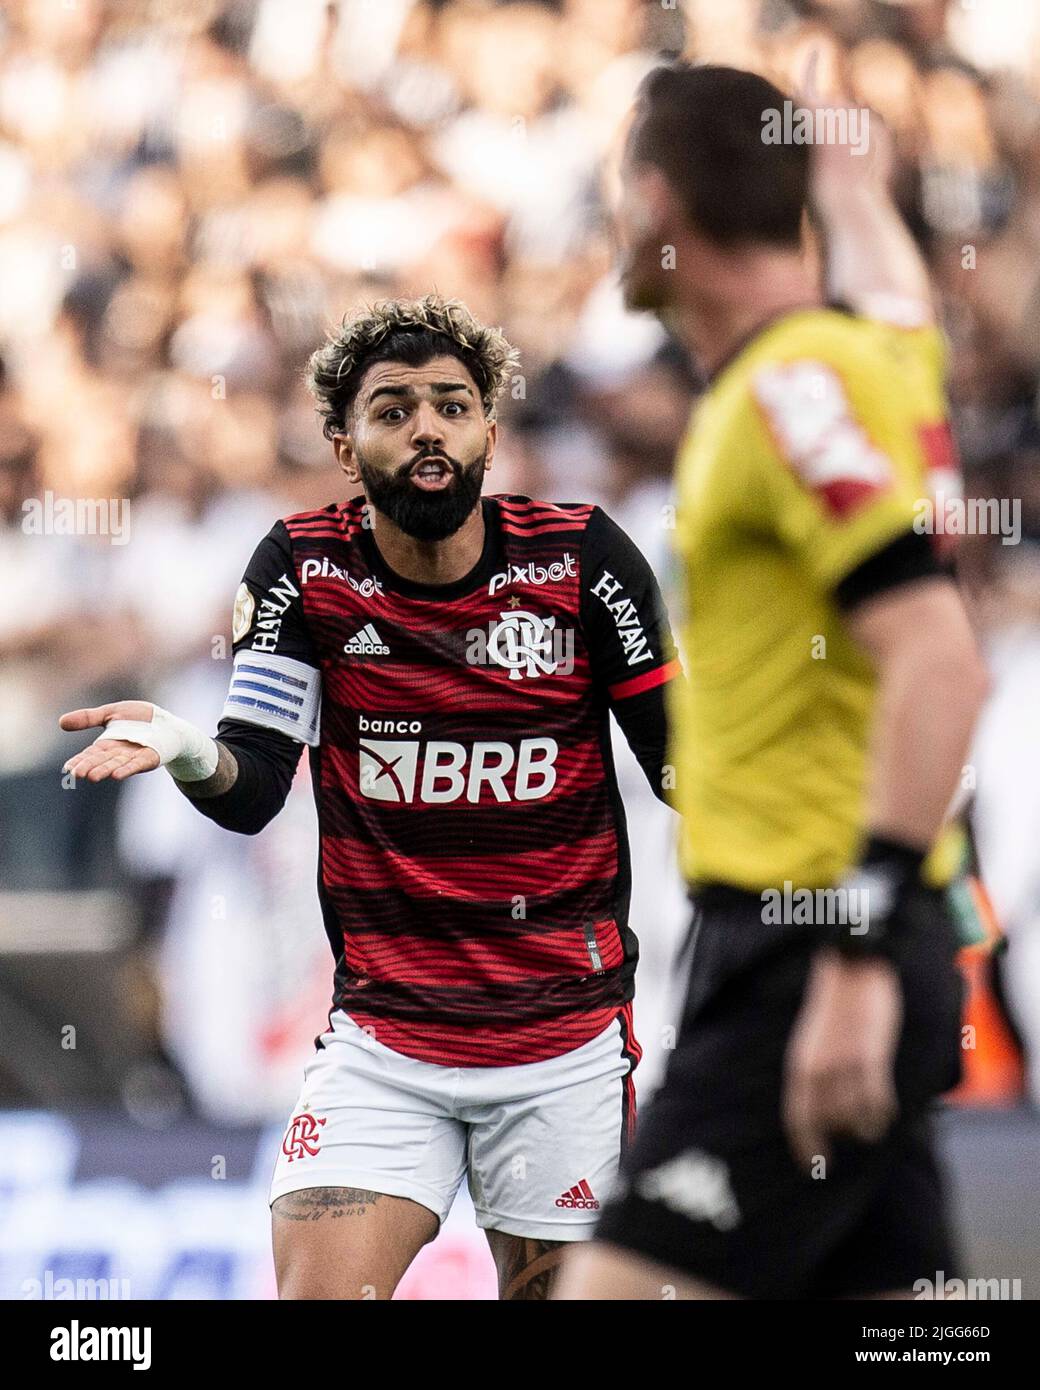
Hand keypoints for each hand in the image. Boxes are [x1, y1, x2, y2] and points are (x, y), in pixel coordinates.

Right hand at [60, 702, 160, 781]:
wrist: (167, 723)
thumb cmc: (138, 719)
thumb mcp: (110, 713)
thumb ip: (88, 718)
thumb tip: (60, 722)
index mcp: (107, 744)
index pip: (90, 755)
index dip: (79, 761)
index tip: (68, 768)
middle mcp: (119, 754)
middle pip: (101, 761)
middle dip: (89, 767)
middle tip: (76, 774)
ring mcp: (134, 756)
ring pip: (117, 765)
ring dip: (105, 771)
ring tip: (93, 777)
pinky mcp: (150, 757)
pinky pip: (138, 764)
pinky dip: (127, 769)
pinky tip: (117, 775)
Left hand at [782, 951, 902, 1170]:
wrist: (853, 966)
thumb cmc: (836, 1004)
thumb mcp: (814, 1040)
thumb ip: (816, 1070)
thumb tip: (822, 1102)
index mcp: (800, 1064)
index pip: (798, 1119)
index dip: (807, 1147)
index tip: (817, 1165)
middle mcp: (818, 1070)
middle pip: (829, 1124)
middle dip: (841, 1135)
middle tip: (852, 1136)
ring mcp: (845, 1066)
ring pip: (855, 1118)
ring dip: (864, 1127)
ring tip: (870, 1127)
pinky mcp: (871, 1058)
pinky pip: (877, 1102)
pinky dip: (882, 1113)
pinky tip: (885, 1112)